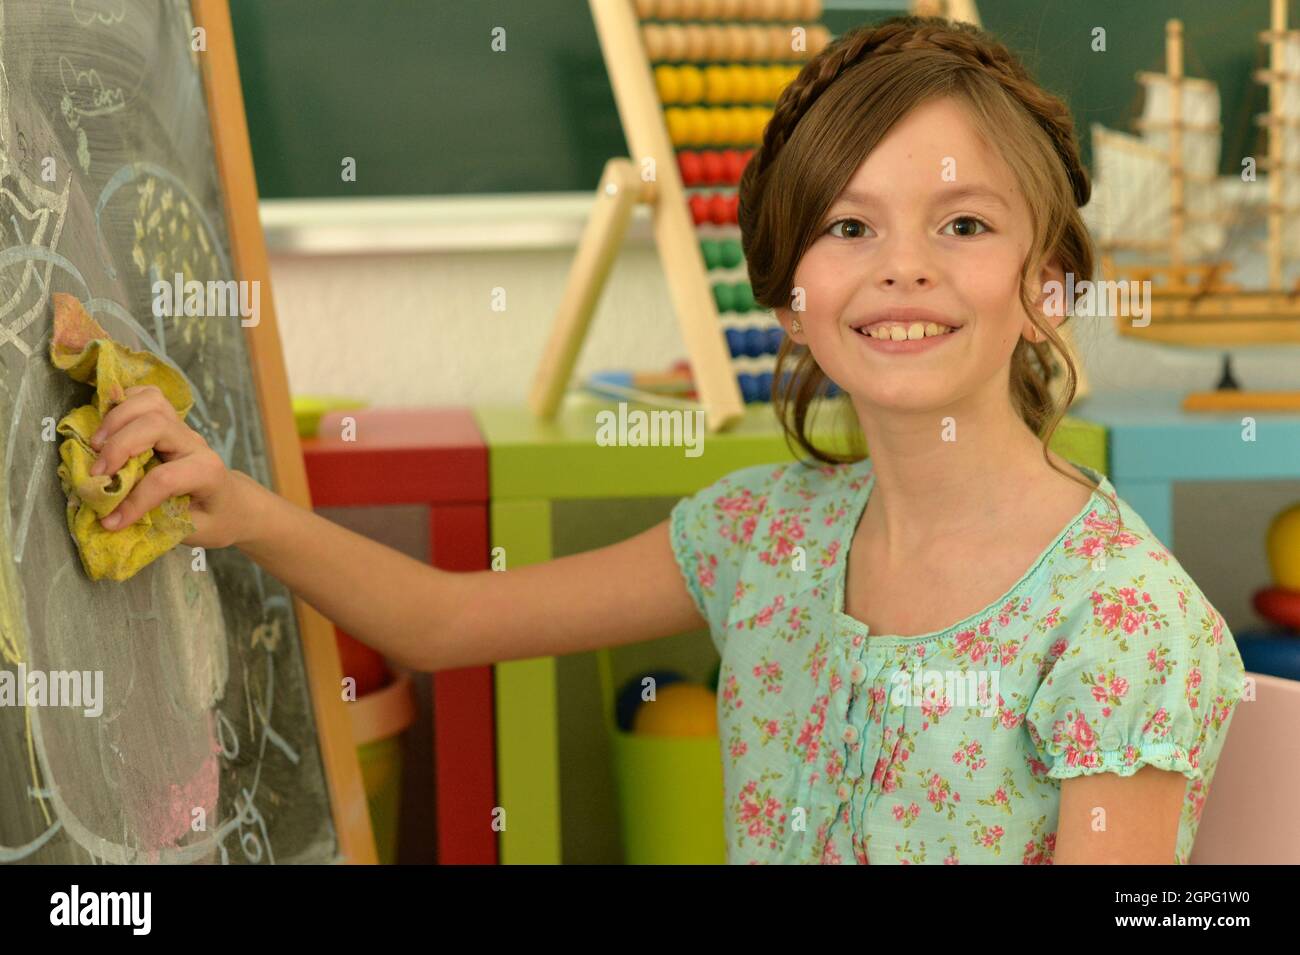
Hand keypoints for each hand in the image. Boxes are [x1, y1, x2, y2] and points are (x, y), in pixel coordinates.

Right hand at [88, 385, 253, 548]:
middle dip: (119, 446)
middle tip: (96, 473)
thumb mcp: (193, 531)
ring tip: (96, 445)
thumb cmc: (215, 519)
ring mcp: (182, 429)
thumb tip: (108, 519)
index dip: (133, 500)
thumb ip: (156, 522)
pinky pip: (146, 397)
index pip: (165, 478)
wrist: (235, 503)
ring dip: (116, 418)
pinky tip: (106, 426)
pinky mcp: (171, 421)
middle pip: (156, 425)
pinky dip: (122, 403)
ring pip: (151, 402)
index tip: (110, 521)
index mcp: (206, 473)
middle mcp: (195, 444)